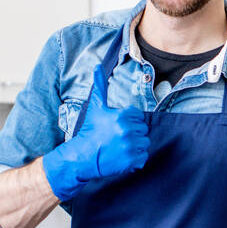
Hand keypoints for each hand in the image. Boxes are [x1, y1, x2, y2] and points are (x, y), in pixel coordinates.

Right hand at [42, 83, 148, 199]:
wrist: (82, 156)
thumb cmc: (90, 131)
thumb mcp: (95, 107)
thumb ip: (100, 86)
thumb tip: (97, 66)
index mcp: (122, 115)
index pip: (138, 116)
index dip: (128, 122)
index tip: (116, 127)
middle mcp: (127, 130)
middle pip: (143, 130)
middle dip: (132, 133)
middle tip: (117, 138)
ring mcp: (130, 146)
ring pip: (144, 143)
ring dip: (135, 146)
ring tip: (119, 147)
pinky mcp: (132, 161)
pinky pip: (143, 157)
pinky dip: (135, 159)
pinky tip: (122, 156)